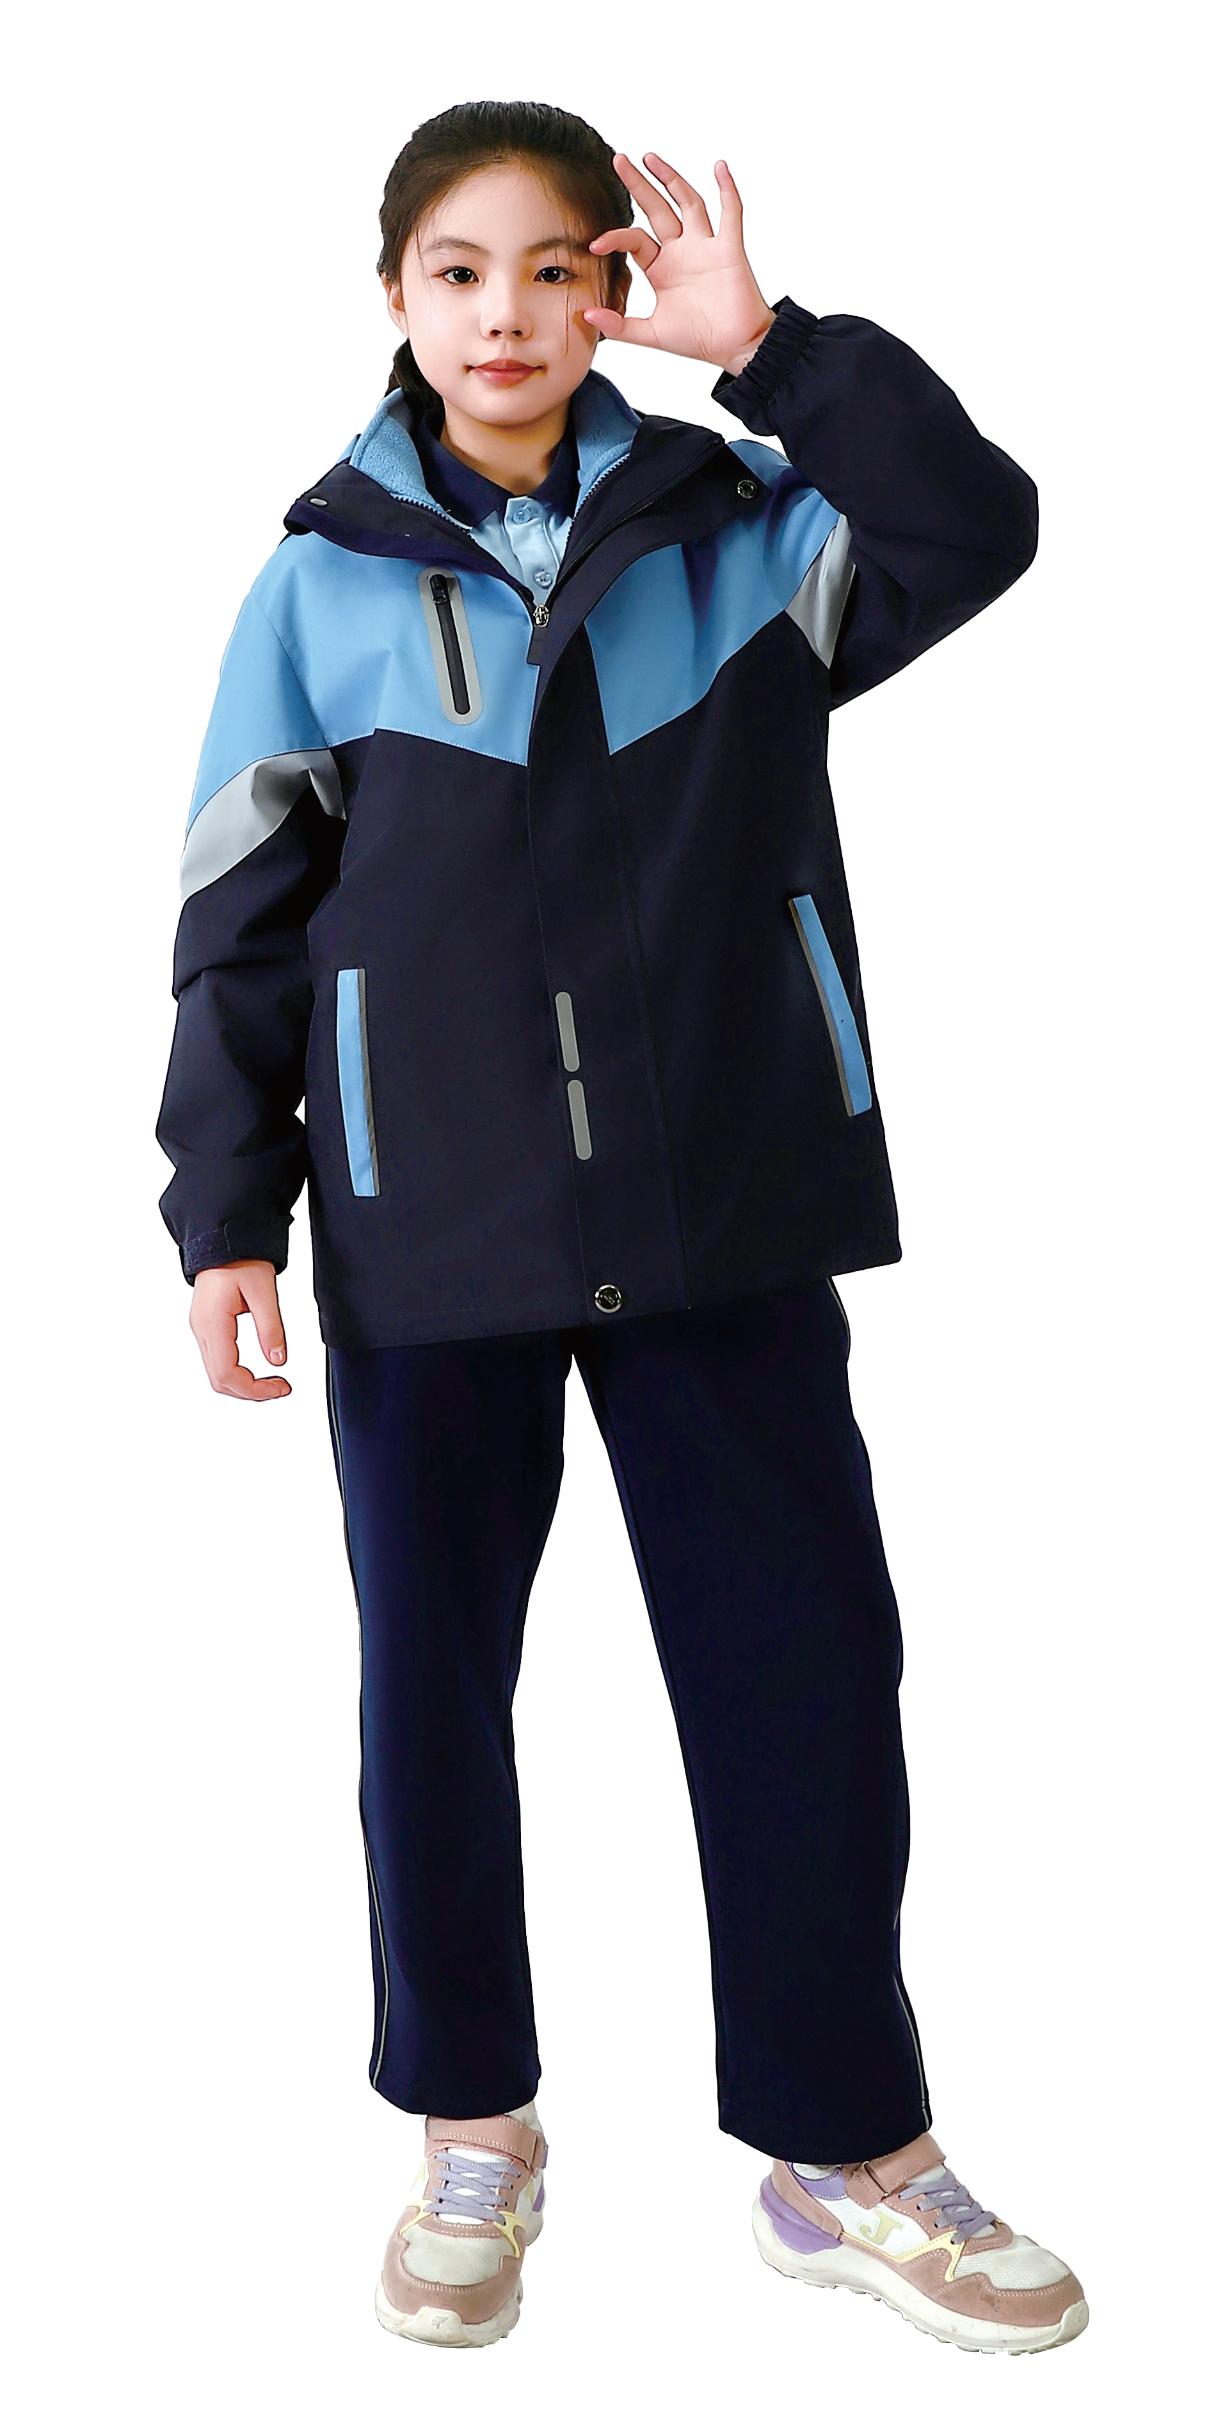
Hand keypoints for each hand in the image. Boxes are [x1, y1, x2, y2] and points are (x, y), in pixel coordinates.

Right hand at [190, 1261, 291, 1400]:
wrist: (223, 1239)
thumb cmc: (240, 1257)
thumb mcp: (264, 1290)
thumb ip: (271, 1327)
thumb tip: (278, 1360)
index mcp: (213, 1322)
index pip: (227, 1373)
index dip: (254, 1389)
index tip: (280, 1387)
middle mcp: (202, 1329)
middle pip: (219, 1380)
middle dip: (250, 1392)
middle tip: (280, 1389)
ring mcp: (201, 1329)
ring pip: (216, 1374)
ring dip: (243, 1385)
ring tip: (271, 1383)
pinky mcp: (206, 1327)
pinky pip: (216, 1361)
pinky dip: (236, 1373)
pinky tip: (255, 1372)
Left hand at [583, 152, 776, 378]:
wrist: (735, 348)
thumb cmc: (698, 340)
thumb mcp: (652, 334)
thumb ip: (620, 326)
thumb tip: (586, 316)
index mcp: (662, 268)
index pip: (634, 239)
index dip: (615, 237)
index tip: (594, 244)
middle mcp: (682, 251)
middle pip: (657, 208)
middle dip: (638, 184)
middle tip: (619, 159)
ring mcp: (706, 246)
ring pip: (688, 202)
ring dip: (671, 178)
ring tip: (650, 157)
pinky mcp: (730, 248)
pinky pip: (730, 212)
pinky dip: (727, 189)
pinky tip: (719, 166)